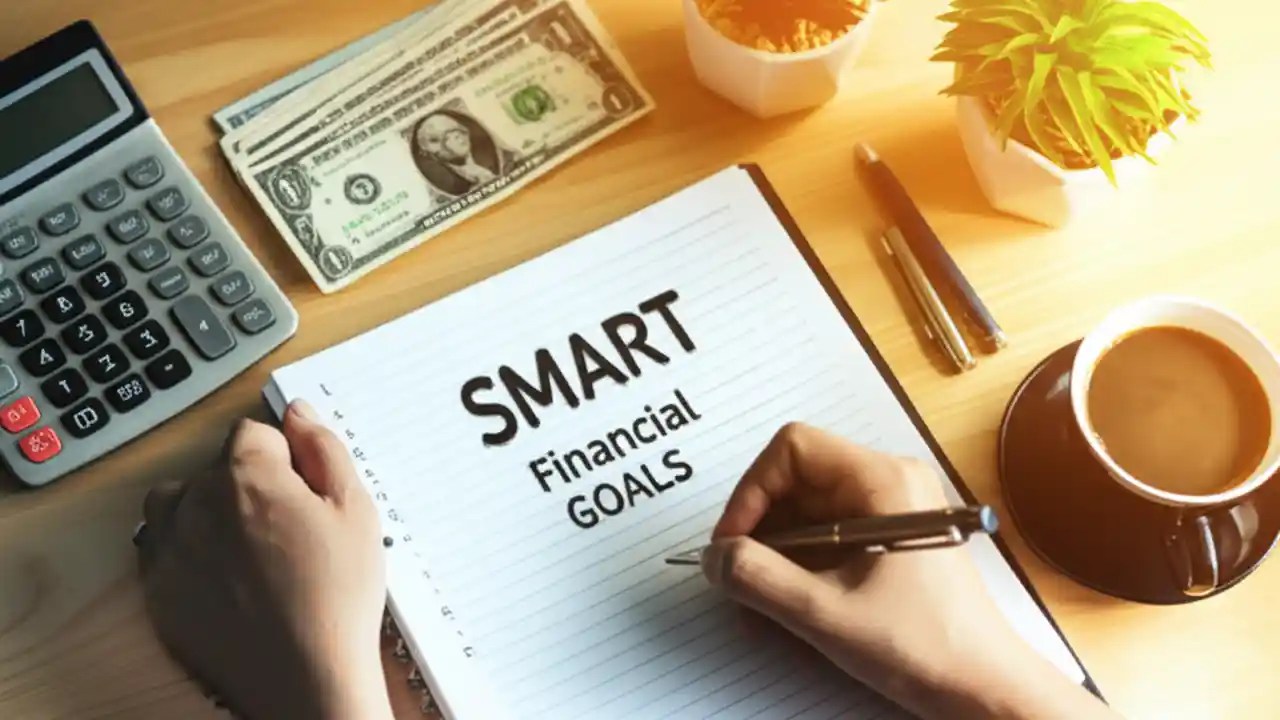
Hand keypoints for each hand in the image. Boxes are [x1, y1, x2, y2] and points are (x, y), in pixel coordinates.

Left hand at [137, 401, 393, 719]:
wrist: (304, 679)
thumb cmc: (337, 596)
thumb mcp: (355, 511)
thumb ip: (323, 450)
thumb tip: (298, 413)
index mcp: (246, 476)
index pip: (253, 433)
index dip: (284, 456)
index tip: (304, 488)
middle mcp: (196, 504)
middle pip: (215, 467)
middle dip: (248, 484)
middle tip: (289, 527)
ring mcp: (169, 550)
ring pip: (175, 503)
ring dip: (205, 510)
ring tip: (247, 545)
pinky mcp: (157, 591)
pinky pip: (161, 551)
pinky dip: (187, 553)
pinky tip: (228, 578)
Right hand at [702, 424, 1116, 719]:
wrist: (984, 689)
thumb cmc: (922, 645)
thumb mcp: (824, 612)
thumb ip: (758, 578)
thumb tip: (712, 556)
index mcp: (883, 480)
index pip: (793, 449)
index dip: (752, 492)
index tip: (733, 544)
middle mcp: (889, 482)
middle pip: (797, 482)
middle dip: (760, 533)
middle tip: (739, 583)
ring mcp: (891, 510)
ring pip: (807, 513)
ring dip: (776, 558)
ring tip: (761, 610)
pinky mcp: (889, 540)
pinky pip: (827, 537)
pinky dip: (800, 569)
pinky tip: (789, 609)